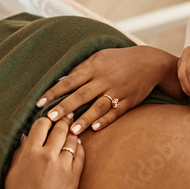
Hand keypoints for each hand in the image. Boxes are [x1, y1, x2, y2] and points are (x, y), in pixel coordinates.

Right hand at [4, 116, 83, 188]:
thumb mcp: (12, 172)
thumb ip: (20, 152)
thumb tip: (26, 136)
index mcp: (30, 152)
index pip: (41, 125)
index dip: (46, 119)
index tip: (49, 118)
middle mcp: (47, 156)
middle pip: (59, 128)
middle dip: (63, 120)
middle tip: (68, 115)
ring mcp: (63, 166)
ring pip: (72, 140)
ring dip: (72, 133)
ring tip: (73, 129)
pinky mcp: (74, 176)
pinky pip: (81, 155)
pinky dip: (79, 148)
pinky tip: (78, 146)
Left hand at [35, 46, 177, 134]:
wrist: (150, 62)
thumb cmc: (118, 59)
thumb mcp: (99, 58)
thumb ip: (80, 69)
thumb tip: (60, 80)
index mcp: (94, 68)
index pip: (70, 81)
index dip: (54, 91)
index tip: (40, 102)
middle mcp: (104, 80)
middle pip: (81, 95)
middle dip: (65, 107)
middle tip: (50, 118)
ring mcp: (118, 91)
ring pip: (98, 106)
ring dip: (84, 119)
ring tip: (71, 130)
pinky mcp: (129, 101)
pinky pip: (116, 112)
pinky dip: (106, 120)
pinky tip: (95, 128)